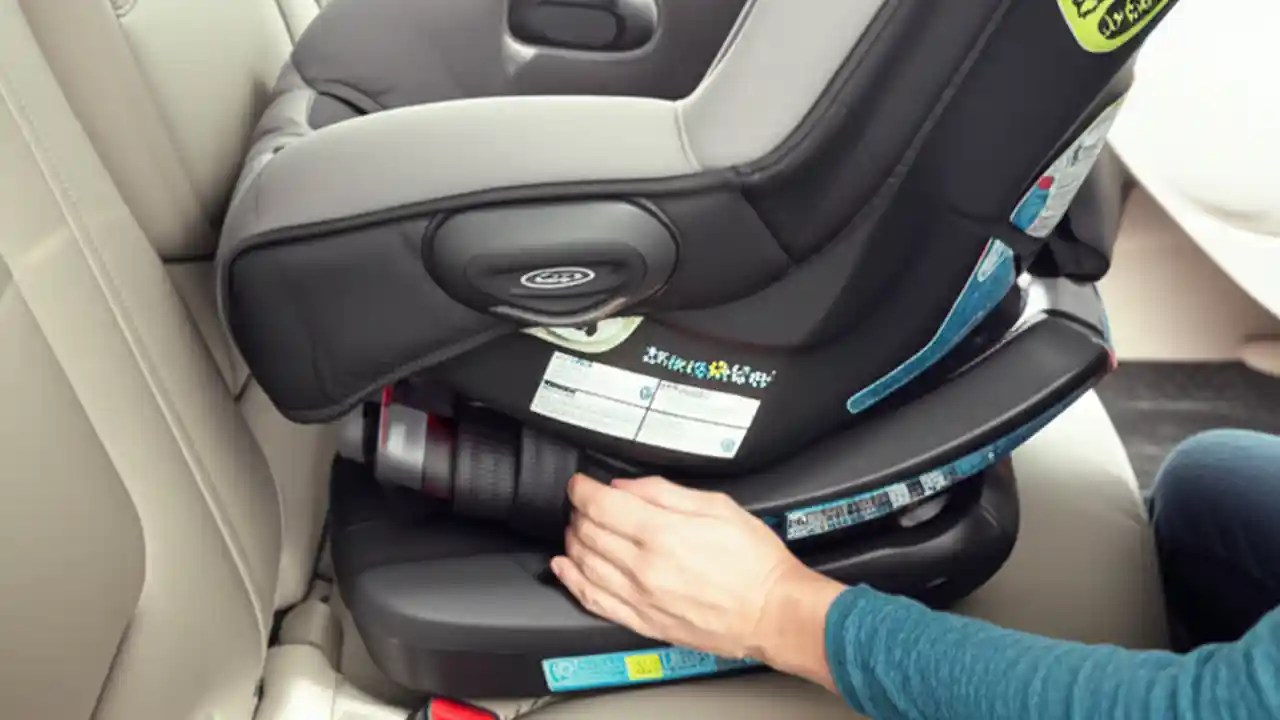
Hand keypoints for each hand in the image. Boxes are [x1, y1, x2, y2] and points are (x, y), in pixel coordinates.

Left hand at [551, 474, 845, 687]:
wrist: (773, 612)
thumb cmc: (755, 562)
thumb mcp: (718, 506)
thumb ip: (665, 492)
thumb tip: (627, 487)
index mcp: (662, 533)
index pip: (600, 505)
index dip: (582, 490)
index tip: (580, 484)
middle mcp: (644, 567)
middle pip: (588, 533)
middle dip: (578, 512)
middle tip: (583, 503)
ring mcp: (641, 598)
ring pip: (585, 565)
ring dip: (573, 542)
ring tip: (576, 529)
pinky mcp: (643, 622)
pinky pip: (594, 601)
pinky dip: (573, 582)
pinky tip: (566, 569)